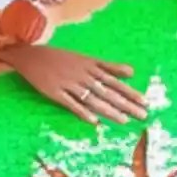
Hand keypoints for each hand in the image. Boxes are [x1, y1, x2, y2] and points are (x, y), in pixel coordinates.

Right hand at [0, 45, 147, 124]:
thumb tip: (132, 72)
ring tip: (124, 120)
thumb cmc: (61, 58)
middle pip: (108, 92)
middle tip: (142, 115)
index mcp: (91, 66)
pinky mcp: (55, 92)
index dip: (130, 92)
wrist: (31, 55)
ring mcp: (69, 84)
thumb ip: (109, 66)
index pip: (115, 81)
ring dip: (109, 110)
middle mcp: (83, 75)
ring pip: (92, 99)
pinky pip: (70, 103)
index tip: (145, 102)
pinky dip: (82, 111)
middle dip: (126, 104)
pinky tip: (93, 120)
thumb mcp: (86, 58)